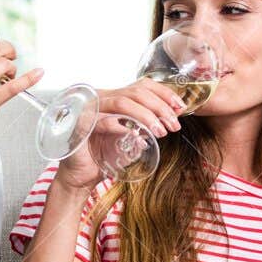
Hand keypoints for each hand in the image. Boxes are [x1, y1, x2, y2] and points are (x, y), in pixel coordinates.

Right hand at [49, 78, 186, 190]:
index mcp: (114, 97)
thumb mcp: (130, 137)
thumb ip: (146, 125)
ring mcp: (90, 109)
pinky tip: (137, 136)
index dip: (164, 93)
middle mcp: (102, 98)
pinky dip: (123, 127)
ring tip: (160, 132)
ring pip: (122, 102)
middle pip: (136, 92)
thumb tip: (170, 120)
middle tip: (173, 125)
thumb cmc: (105, 156)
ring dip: (146, 116)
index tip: (180, 108)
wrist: (81, 176)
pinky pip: (104, 120)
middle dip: (160, 107)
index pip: (143, 85)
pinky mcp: (81, 124)